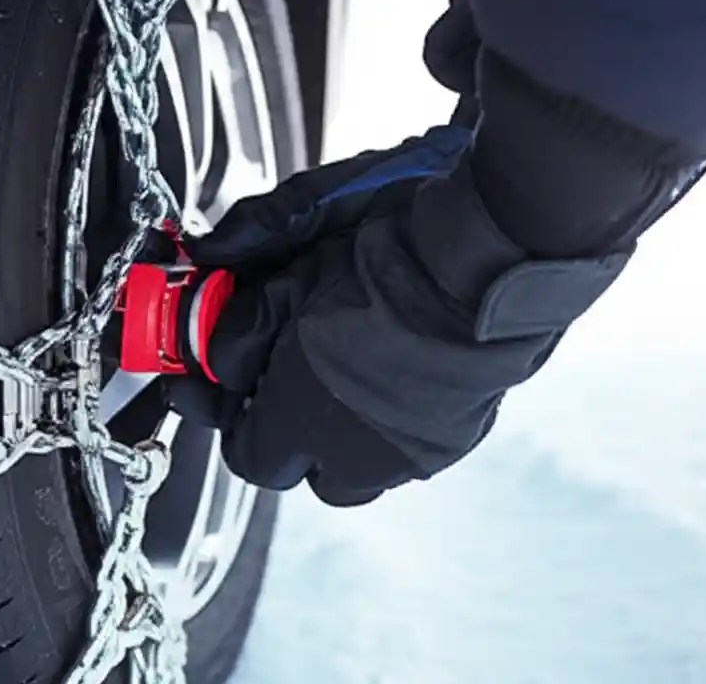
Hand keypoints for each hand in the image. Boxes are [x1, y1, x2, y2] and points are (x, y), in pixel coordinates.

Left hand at [167, 124, 633, 505]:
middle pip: (295, 468)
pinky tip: (383, 372)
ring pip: (349, 471)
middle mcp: (353, 451)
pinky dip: (380, 423)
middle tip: (276, 373)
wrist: (501, 250)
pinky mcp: (451, 441)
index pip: (243, 452)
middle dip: (278, 427)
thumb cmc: (401, 239)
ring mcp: (408, 453)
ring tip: (333, 373)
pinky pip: (399, 453)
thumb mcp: (304, 234)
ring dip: (329, 432)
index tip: (220, 377)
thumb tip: (205, 257)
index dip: (229, 412)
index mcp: (301, 411)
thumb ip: (245, 261)